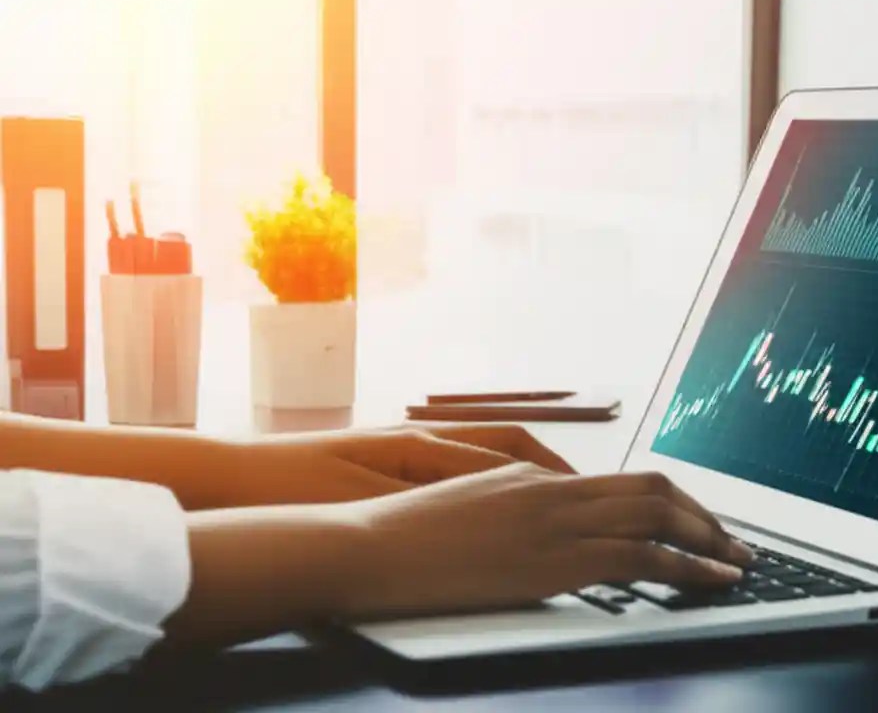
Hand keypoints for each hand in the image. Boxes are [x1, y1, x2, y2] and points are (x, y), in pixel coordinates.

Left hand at [214, 425, 574, 508]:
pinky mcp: (388, 456)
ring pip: (482, 446)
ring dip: (521, 465)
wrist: (236, 476)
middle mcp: (420, 433)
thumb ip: (432, 500)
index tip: (583, 492)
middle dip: (547, 461)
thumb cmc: (297, 488)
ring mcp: (405, 442)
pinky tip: (493, 496)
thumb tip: (492, 497)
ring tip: (551, 490)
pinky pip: (457, 460)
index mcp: (420, 443)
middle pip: (503, 438)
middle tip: (583, 487)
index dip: (548, 474)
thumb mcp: (370, 502)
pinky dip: (489, 473)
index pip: (504, 453)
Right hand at [340, 463, 754, 617]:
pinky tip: (712, 580)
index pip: (621, 483)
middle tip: (733, 542)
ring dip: (708, 538)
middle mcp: (554, 489)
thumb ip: (514, 515)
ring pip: (657, 513)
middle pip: (652, 487)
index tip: (694, 525)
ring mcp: (556, 521)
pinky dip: (688, 564)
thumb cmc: (403, 540)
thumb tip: (545, 533)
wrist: (367, 547)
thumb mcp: (468, 513)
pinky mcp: (553, 559)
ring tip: (739, 562)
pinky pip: (639, 554)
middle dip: (701, 515)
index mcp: (534, 477)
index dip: (668, 503)